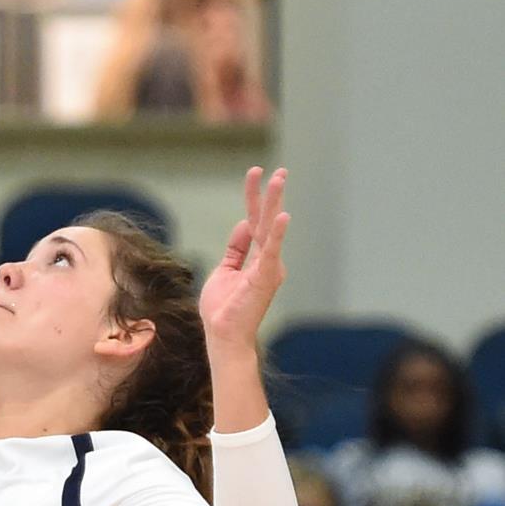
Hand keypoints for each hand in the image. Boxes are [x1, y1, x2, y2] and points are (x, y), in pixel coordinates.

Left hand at [197, 166, 289, 352]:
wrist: (223, 335)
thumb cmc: (224, 307)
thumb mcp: (225, 270)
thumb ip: (236, 248)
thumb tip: (243, 224)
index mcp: (256, 258)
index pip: (254, 222)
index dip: (253, 199)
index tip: (256, 174)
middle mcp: (267, 259)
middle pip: (265, 220)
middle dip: (269, 194)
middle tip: (278, 170)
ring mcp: (268, 267)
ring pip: (269, 229)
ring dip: (273, 203)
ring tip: (279, 179)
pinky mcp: (265, 277)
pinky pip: (271, 251)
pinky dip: (276, 234)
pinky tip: (281, 216)